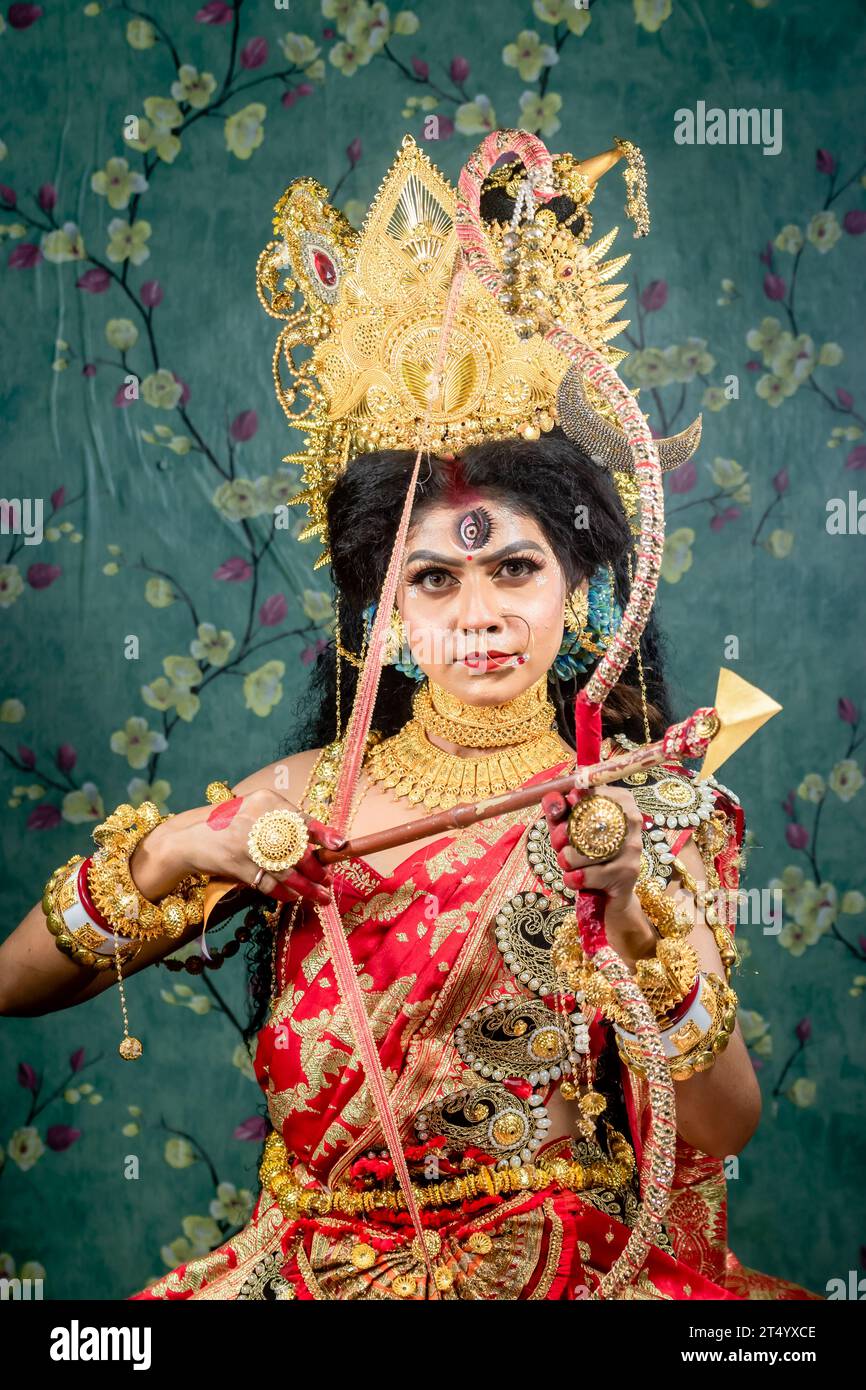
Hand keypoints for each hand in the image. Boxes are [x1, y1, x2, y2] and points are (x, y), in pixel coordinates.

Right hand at [171, 790, 344, 907]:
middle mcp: (258, 819)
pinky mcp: (238, 865)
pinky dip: (284, 892)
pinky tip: (293, 897)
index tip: (340, 846)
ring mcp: (247, 843)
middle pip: (297, 848)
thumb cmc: (230, 824)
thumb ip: (283, 821)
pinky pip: (269, 883)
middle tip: (326, 879)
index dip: (324, 834)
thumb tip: (320, 843)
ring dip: (307, 887)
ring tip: (322, 897)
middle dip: (316, 868)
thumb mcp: (256, 811)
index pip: (301, 818)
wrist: (189, 838)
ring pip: (286, 870)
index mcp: (266, 801)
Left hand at [541, 784, 656, 968]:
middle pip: (586, 817)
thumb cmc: (584, 854)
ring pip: (586, 848)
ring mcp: (633, 845)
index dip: (566, 803)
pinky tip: (573, 879)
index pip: (590, 789)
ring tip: (566, 864)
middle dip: (562, 835)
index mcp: (620, 800)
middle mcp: (631, 819)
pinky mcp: (628, 872)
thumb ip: (557, 809)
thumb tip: (554, 799)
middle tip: (559, 846)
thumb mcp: (566, 827)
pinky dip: (573, 878)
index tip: (559, 817)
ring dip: (566, 859)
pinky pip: (590, 873)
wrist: (606, 895)